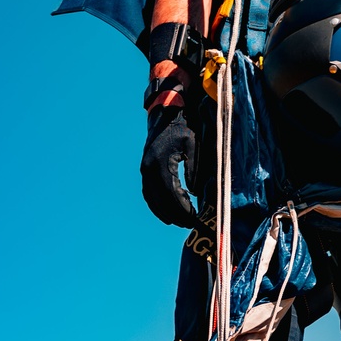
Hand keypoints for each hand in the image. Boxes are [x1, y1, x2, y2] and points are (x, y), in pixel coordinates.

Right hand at [140, 106, 197, 226]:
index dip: (182, 209)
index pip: (171, 194)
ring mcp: (144, 171)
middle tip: (191, 224)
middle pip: (160, 200)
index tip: (194, 218)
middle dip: (175, 214)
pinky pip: (148, 194)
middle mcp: (148, 169)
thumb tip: (195, 192)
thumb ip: (195, 168)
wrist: (165, 116)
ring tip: (181, 222)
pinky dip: (156, 206)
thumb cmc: (183, 129)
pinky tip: (167, 214)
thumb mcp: (193, 145)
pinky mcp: (145, 171)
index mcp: (160, 163)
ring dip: (165, 213)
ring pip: (152, 199)